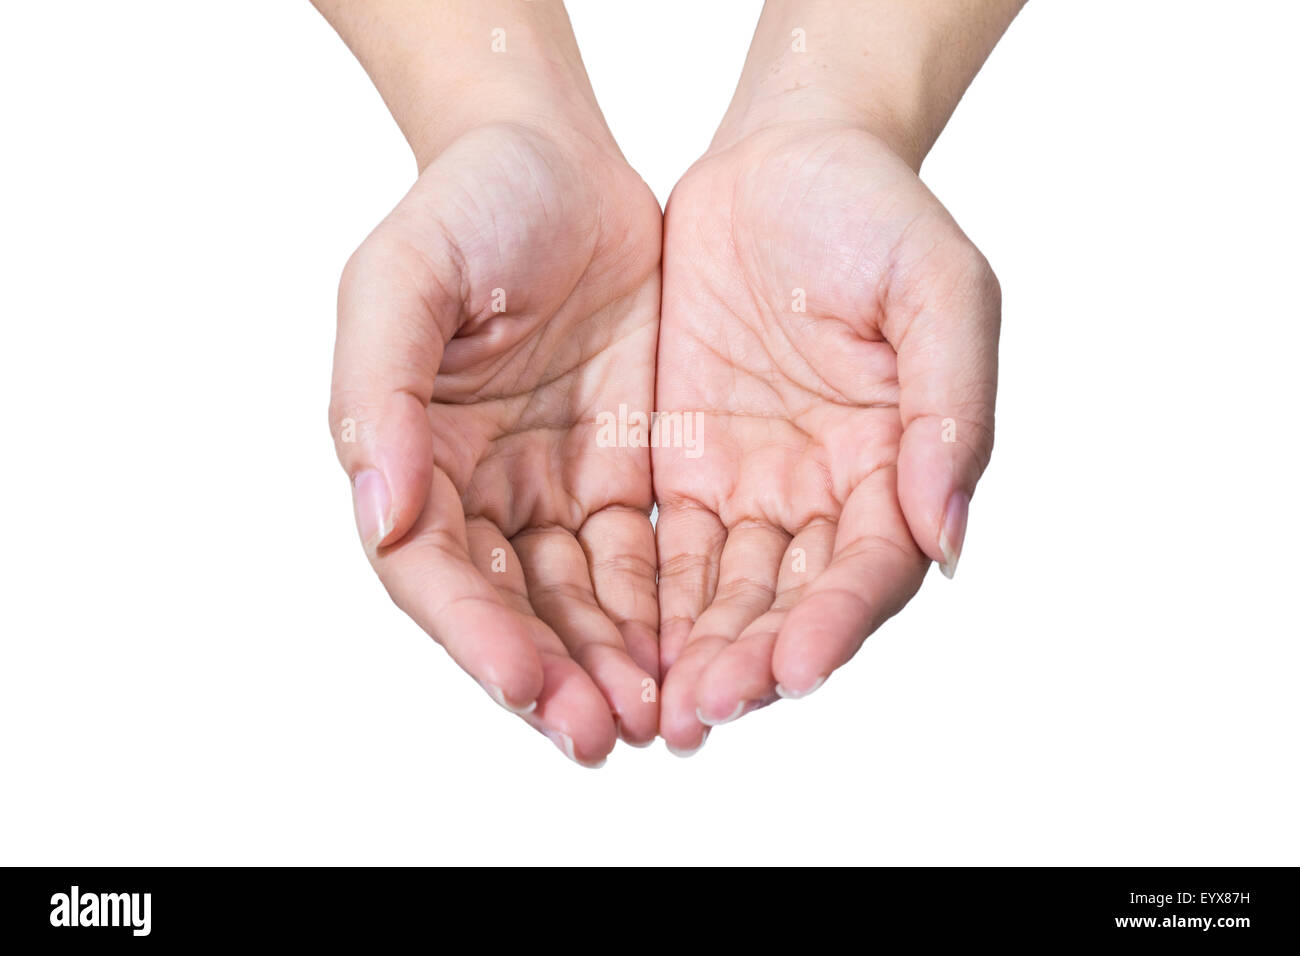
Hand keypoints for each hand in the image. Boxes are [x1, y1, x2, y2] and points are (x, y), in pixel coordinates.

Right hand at [330, 121, 661, 765]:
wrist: (558, 158)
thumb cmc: (469, 204)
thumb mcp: (401, 276)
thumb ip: (378, 391)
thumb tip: (381, 509)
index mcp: (413, 458)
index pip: (432, 572)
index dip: (475, 633)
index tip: (526, 682)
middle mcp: (479, 492)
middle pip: (511, 608)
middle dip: (555, 676)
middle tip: (603, 733)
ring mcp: (551, 489)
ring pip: (582, 602)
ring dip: (615, 663)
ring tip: (659, 716)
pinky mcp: (623, 476)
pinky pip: (646, 560)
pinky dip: (666, 613)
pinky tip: (697, 653)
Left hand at [654, 121, 999, 752]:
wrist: (781, 156)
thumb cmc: (872, 210)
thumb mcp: (937, 288)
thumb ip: (950, 408)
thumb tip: (948, 536)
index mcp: (894, 464)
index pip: (870, 568)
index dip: (837, 621)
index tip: (793, 667)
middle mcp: (824, 494)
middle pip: (790, 601)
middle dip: (749, 659)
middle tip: (703, 710)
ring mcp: (751, 485)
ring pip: (721, 593)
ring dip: (690, 652)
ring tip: (655, 708)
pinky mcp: (682, 467)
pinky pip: (659, 549)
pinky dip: (641, 603)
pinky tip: (611, 648)